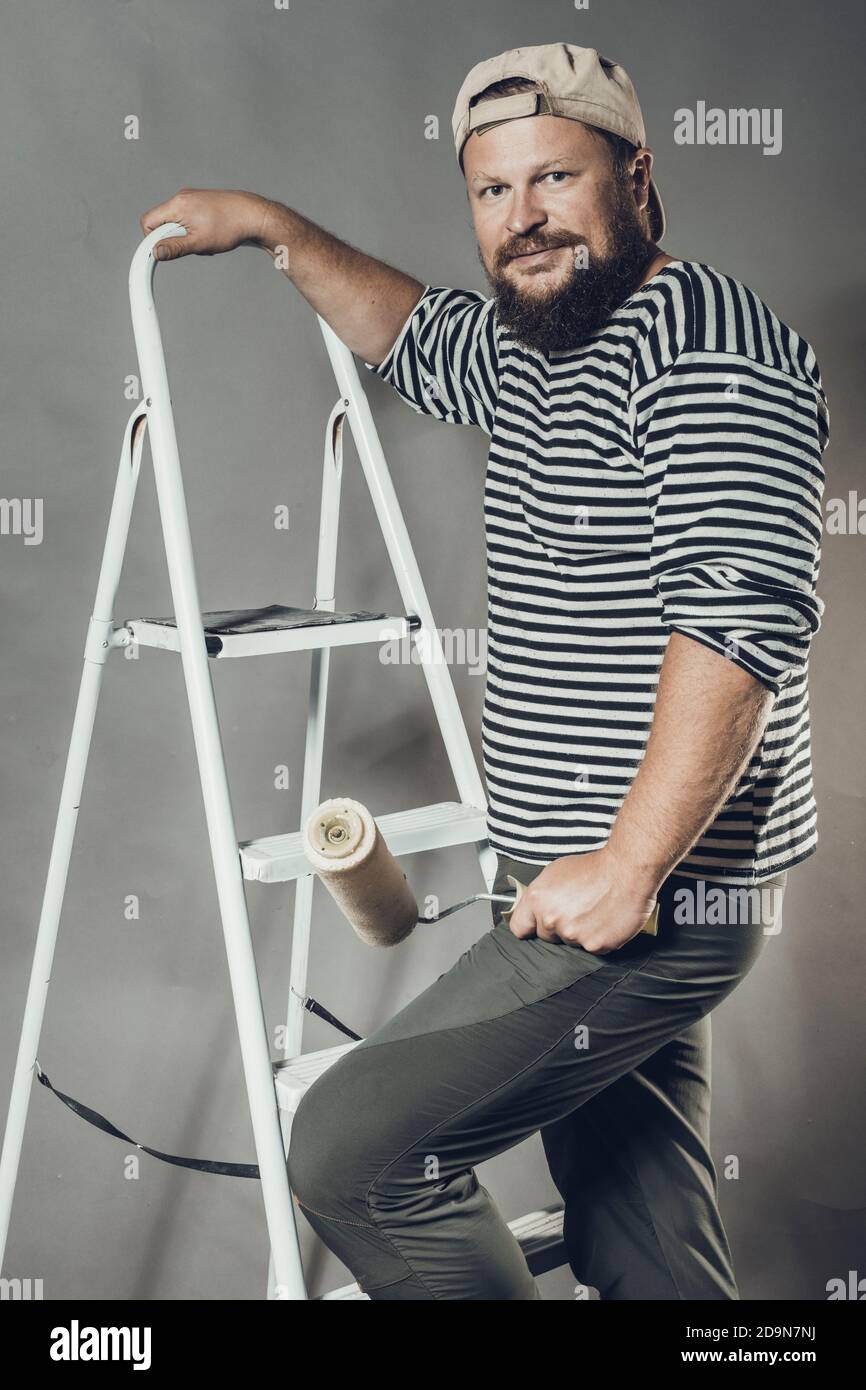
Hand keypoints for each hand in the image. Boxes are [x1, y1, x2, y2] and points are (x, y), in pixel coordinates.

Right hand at [139, 188, 274, 260]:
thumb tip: (156, 253)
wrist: (253, 215)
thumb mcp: (199, 243)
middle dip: (173, 238)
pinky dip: (194, 230)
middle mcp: (181, 197)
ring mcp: (191, 198)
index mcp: (177, 205)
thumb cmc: (229, 227)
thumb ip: (174, 248)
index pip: (148, 221)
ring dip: (186, 236)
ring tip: (205, 239)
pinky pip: (187, 218)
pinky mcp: (201, 201)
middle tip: (193, 244)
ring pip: (176, 222)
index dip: (152, 239)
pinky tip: (210, 234)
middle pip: (162, 222)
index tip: (166, 251)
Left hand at [507, 848, 658, 953]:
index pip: (519, 927)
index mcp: (538, 900)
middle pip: (546, 936)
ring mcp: (573, 935)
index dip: (529, 925)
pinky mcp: (595, 945)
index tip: (535, 925)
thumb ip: (541, 895)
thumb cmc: (595, 867)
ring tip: (593, 911)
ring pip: (570, 943)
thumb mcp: (556, 871)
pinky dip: (598, 938)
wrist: (627, 870)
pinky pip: (592, 947)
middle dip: (558, 926)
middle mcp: (552, 919)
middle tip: (576, 909)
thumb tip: (535, 907)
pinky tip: (605, 920)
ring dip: (579, 932)